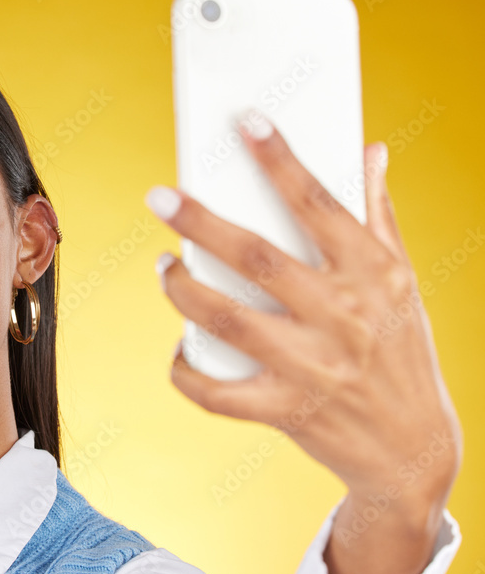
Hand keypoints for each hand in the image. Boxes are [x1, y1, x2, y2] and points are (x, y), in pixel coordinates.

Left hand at [147, 112, 462, 573]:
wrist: (413, 451)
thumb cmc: (402, 354)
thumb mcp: (403, 284)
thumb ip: (378, 216)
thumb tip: (369, 151)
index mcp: (373, 274)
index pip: (318, 202)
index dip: (278, 159)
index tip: (244, 122)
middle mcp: (342, 315)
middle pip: (255, 257)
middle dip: (199, 223)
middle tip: (159, 197)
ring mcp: (312, 366)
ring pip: (226, 319)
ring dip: (181, 290)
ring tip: (163, 267)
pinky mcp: (286, 410)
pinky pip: (216, 392)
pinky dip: (185, 372)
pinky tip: (176, 351)